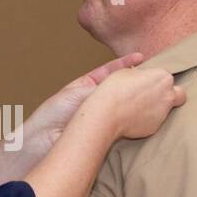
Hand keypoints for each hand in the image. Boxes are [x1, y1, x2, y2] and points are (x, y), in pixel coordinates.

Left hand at [27, 53, 144, 149]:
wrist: (45, 140)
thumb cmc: (55, 113)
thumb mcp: (80, 92)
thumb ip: (101, 87)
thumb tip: (124, 82)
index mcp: (87, 85)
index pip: (109, 70)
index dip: (125, 63)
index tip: (140, 56)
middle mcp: (96, 99)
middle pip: (118, 87)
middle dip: (133, 80)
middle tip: (151, 75)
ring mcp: (101, 115)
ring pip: (122, 104)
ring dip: (134, 99)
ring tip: (150, 91)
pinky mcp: (105, 132)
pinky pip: (121, 121)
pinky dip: (131, 116)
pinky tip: (142, 111)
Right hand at [85, 66, 186, 139]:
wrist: (106, 114)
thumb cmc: (113, 89)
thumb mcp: (125, 72)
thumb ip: (139, 74)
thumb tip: (141, 76)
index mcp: (163, 77)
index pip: (168, 77)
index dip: (158, 80)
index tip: (149, 83)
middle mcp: (167, 95)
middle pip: (179, 95)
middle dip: (171, 95)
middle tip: (156, 96)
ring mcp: (163, 113)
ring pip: (166, 110)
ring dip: (156, 108)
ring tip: (137, 108)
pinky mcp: (154, 127)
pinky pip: (153, 121)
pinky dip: (146, 119)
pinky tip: (133, 117)